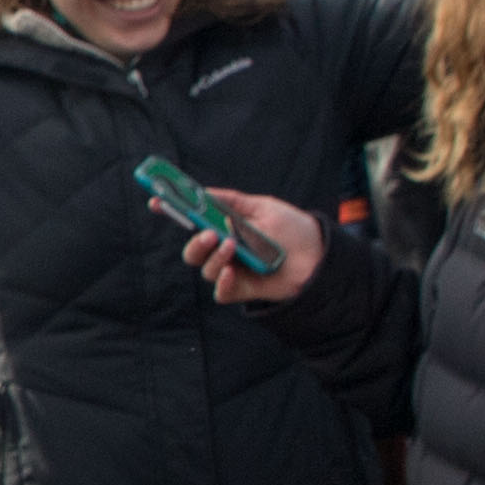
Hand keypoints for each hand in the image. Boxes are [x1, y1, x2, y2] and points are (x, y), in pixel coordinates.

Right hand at [190, 188, 322, 304]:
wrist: (319, 254)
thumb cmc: (292, 229)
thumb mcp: (263, 207)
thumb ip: (233, 201)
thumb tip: (204, 192)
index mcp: (225, 229)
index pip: (195, 225)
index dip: (179, 215)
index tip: (165, 204)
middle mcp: (225, 251)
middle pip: (194, 253)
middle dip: (196, 243)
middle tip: (208, 233)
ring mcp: (234, 271)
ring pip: (207, 270)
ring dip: (215, 257)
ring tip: (232, 245)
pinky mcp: (244, 289)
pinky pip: (222, 292)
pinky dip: (222, 282)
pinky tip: (230, 272)